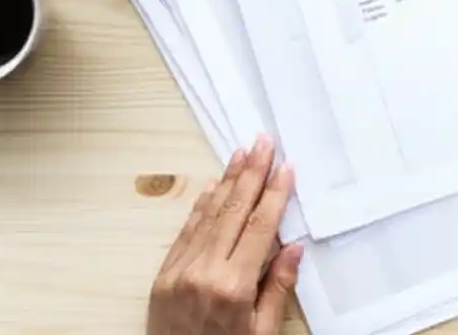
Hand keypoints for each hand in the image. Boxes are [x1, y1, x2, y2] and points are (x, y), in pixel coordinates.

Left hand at [147, 135, 302, 334]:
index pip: (259, 228)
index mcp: (234, 287)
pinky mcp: (164, 274)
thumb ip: (277, 289)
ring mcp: (180, 270)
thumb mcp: (261, 334)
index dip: (275, 194)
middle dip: (251, 173)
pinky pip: (186, 232)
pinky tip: (211, 186)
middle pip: (234, 211)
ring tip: (241, 153)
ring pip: (208, 215)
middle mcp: (204, 271)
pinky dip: (200, 206)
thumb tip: (293, 246)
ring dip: (227, 181)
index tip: (286, 167)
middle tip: (263, 141)